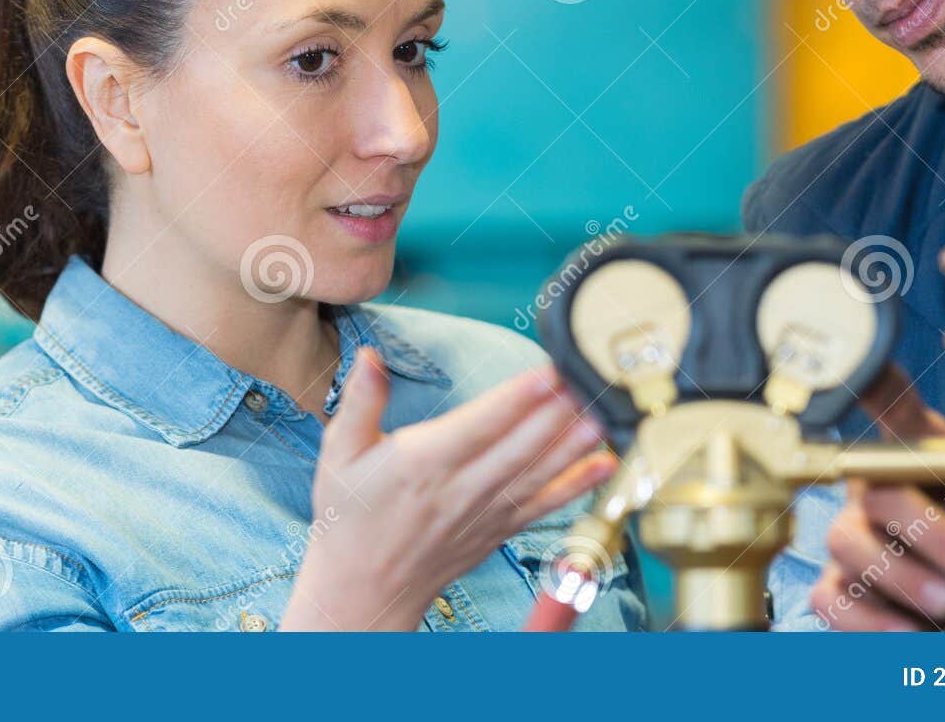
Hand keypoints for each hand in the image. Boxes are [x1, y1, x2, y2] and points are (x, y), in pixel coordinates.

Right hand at [280, 347, 614, 630]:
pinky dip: (575, 486)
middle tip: (590, 379)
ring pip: (537, 474)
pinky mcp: (497, 531)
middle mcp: (459, 488)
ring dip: (575, 444)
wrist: (363, 587)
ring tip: (606, 414)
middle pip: (519, 446)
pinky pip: (542, 506)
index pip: (479, 425)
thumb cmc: (350, 516)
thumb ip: (359, 402)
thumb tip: (369, 358)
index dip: (516, 399)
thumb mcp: (339, 453)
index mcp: (423, 463)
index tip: (547, 372)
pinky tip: (603, 465)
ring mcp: (483, 513)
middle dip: (558, 412)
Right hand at [810, 365, 944, 630]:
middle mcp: (873, 494)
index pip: (892, 410)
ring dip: (901, 576)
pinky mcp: (837, 591)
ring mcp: (849, 541)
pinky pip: (829, 599)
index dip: (882, 387)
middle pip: (875, 491)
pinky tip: (910, 632)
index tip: (880, 361)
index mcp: (916, 463)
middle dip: (927, 531)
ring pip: (846, 542)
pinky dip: (868, 619)